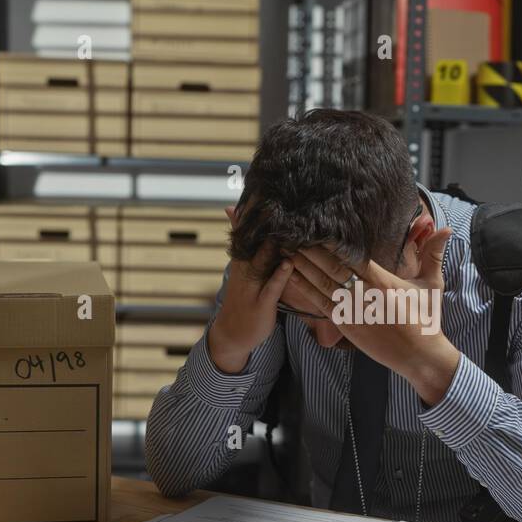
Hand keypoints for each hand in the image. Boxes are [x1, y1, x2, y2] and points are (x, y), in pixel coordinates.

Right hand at [206, 206, 292, 373]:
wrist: (232, 334)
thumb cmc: (246, 298)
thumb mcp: (246, 269)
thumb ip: (252, 245)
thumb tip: (245, 219)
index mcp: (244, 259)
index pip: (248, 229)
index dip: (254, 210)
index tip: (264, 187)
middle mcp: (245, 269)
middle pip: (254, 240)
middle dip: (264, 221)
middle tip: (276, 198)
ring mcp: (252, 286)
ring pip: (262, 262)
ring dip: (273, 244)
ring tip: (287, 226)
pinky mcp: (261, 304)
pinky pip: (271, 288)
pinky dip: (280, 275)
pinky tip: (289, 264)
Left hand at [289, 227, 459, 404]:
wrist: (421, 356)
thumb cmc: (427, 320)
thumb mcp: (432, 284)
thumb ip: (433, 254)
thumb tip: (447, 227)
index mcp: (384, 281)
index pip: (354, 256)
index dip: (334, 242)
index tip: (319, 227)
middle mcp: (366, 295)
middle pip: (333, 267)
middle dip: (313, 251)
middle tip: (294, 233)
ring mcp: (354, 312)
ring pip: (323, 285)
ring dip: (304, 267)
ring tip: (287, 250)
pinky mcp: (347, 326)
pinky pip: (321, 305)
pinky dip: (305, 291)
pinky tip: (292, 278)